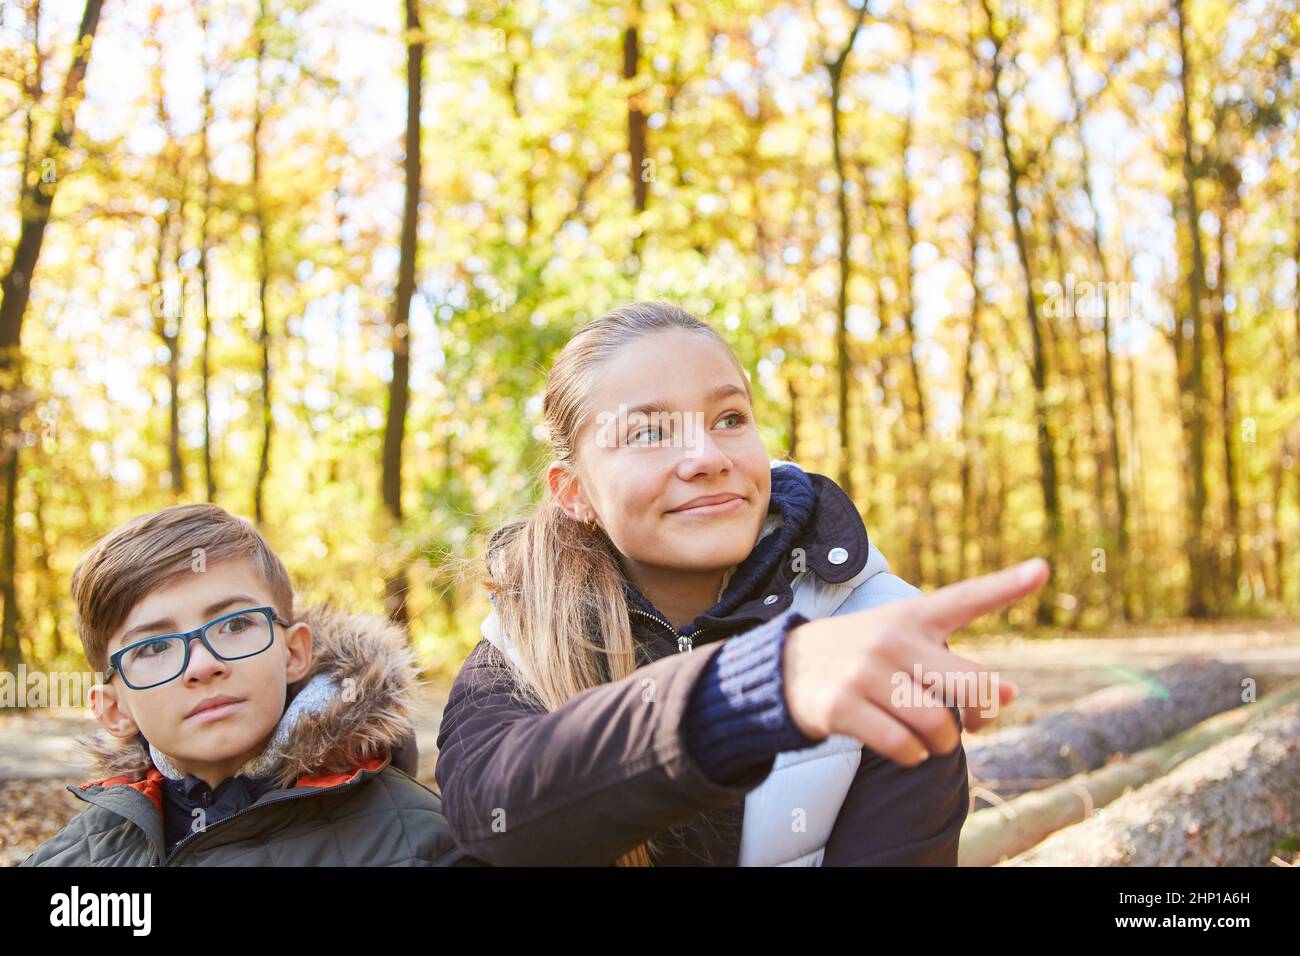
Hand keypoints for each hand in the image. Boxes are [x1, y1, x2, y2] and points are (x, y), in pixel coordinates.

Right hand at [781, 558, 1047, 765]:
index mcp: (913, 616)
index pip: (965, 599)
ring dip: (941, 745)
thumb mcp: (902, 642)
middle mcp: (892, 639)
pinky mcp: (842, 705)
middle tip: (970, 726)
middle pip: (970, 687)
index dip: (1006, 586)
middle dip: (979, 717)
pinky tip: (900, 746)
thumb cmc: (862, 658)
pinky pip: (902, 747)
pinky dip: (910, 756)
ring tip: (927, 741)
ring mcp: (866, 671)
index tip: (1042, 569)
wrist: (785, 667)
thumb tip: (1008, 695)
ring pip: (937, 726)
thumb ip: (955, 666)